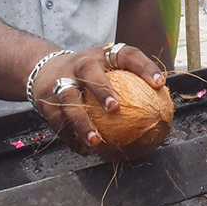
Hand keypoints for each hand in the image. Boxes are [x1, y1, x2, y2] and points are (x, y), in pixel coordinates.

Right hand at [32, 44, 164, 154]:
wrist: (44, 70)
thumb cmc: (89, 73)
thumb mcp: (107, 68)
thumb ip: (130, 81)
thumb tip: (162, 103)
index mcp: (102, 55)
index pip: (127, 54)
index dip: (144, 67)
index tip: (159, 83)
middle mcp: (81, 64)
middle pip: (90, 73)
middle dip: (102, 89)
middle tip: (115, 108)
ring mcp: (61, 81)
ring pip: (69, 101)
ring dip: (82, 122)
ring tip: (96, 141)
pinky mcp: (47, 100)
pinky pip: (59, 121)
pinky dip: (71, 137)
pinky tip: (84, 150)